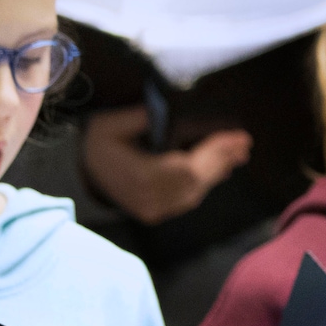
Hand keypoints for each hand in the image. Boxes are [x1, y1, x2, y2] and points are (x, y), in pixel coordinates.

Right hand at [82, 107, 250, 224]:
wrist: (82, 171)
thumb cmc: (98, 143)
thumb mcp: (110, 124)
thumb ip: (136, 118)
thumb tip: (159, 113)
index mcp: (141, 177)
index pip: (188, 165)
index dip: (215, 151)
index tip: (237, 137)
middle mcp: (149, 198)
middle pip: (196, 180)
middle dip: (222, 159)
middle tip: (244, 143)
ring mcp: (151, 209)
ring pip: (195, 192)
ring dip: (218, 171)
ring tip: (238, 153)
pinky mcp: (153, 213)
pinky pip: (186, 199)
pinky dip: (204, 183)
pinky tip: (220, 169)